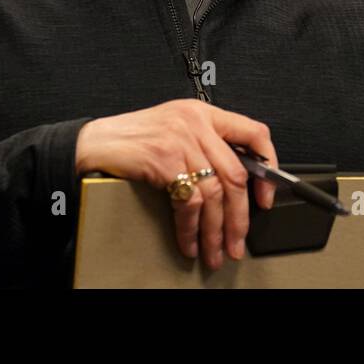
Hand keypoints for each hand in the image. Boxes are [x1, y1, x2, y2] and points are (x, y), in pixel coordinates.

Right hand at [75, 100, 277, 269]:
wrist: (94, 142)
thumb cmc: (132, 139)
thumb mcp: (176, 130)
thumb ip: (204, 145)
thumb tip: (235, 184)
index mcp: (203, 112)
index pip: (253, 132)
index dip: (269, 164)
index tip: (265, 195)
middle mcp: (196, 122)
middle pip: (236, 174)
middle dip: (240, 216)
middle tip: (238, 241)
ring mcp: (181, 139)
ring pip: (216, 193)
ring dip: (216, 230)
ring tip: (215, 251)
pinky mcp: (165, 159)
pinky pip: (189, 202)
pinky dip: (192, 229)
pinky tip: (190, 242)